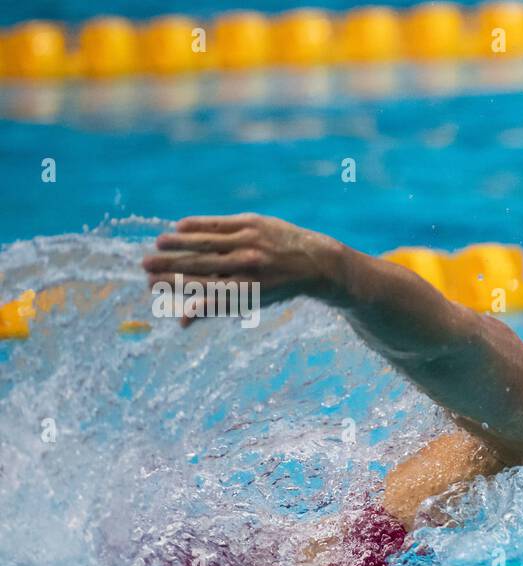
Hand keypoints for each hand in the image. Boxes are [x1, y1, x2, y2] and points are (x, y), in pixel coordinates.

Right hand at [143, 213, 342, 325]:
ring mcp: (251, 242)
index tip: (151, 284)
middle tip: (144, 265)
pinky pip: (219, 223)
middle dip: (169, 265)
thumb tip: (181, 322)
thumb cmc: (277, 286)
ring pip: (206, 242)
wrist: (315, 262)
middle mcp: (248, 265)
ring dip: (179, 243)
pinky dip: (198, 225)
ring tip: (158, 245)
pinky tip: (180, 227)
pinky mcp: (255, 223)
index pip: (201, 288)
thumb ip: (216, 308)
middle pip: (199, 265)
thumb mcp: (252, 302)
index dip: (174, 286)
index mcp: (247, 289)